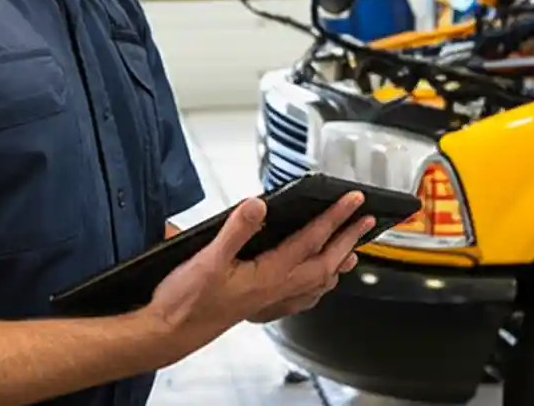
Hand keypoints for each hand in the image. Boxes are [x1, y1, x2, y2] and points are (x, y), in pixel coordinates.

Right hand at [143, 191, 374, 352]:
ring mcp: (270, 301)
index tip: (352, 201)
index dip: (335, 217)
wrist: (169, 332)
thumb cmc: (185, 302)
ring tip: (353, 251)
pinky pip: (301, 297)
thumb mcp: (206, 258)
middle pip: (324, 262)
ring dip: (338, 263)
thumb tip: (258, 206)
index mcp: (268, 275)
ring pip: (317, 282)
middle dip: (348, 238)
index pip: (312, 240)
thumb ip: (235, 229)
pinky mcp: (260, 307)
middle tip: (365, 219)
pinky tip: (316, 284)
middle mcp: (275, 290)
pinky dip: (317, 285)